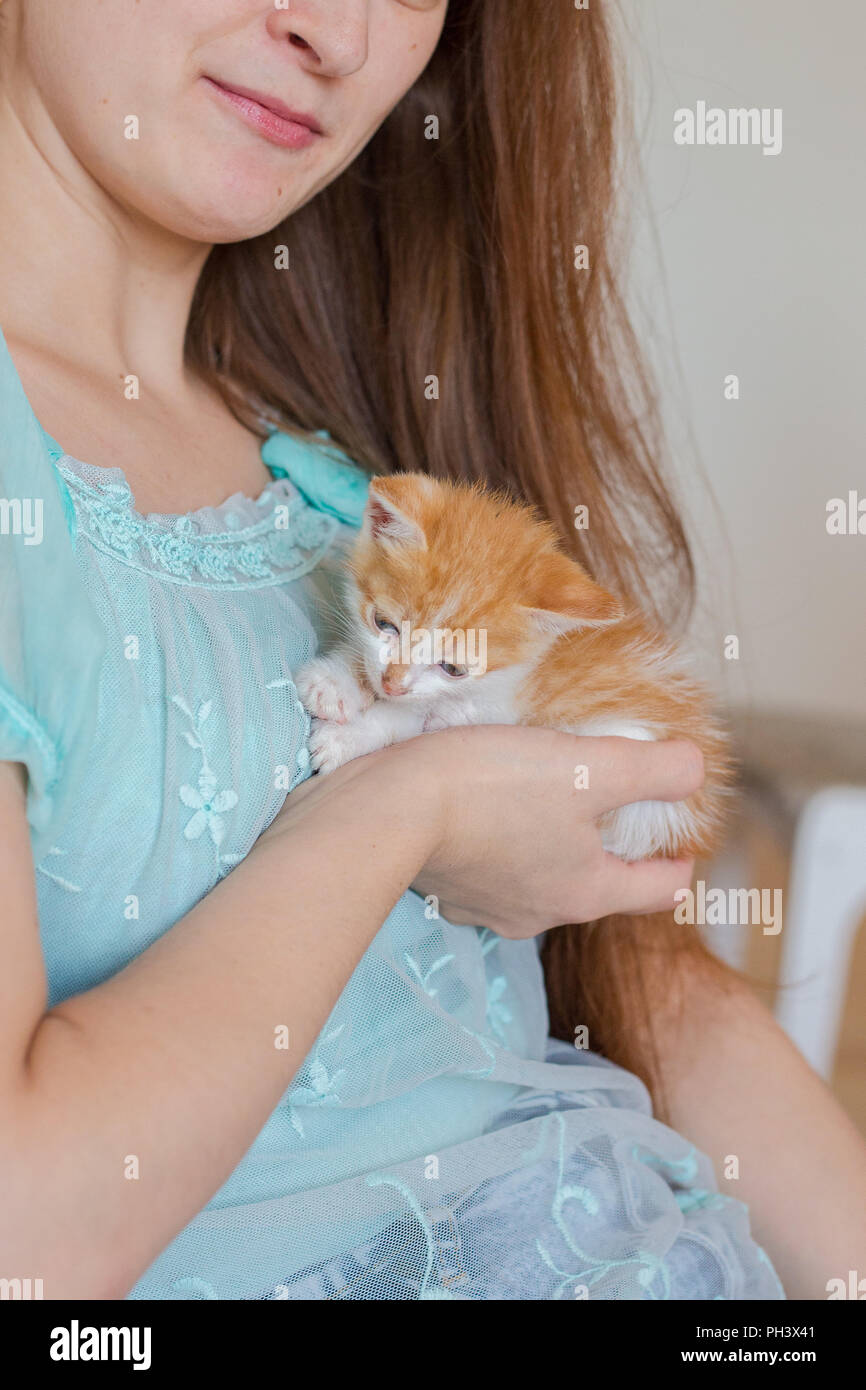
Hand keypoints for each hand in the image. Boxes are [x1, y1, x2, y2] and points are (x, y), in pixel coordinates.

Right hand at [407, 725, 702, 937]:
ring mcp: (485, 908)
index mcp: (585, 892)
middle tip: (610, 801)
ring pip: (538, 877)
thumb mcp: (589, 766)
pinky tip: (485, 805)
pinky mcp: (442, 889)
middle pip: (594, 884)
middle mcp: (538, 913)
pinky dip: (497, 842)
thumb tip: (696, 769)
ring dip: (548, 843)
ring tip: (544, 795)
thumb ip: (653, 769)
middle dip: (608, 847)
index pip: (657, 891)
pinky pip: (487, 868)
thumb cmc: (494, 788)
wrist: (386, 810)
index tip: (681, 841)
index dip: (677, 862)